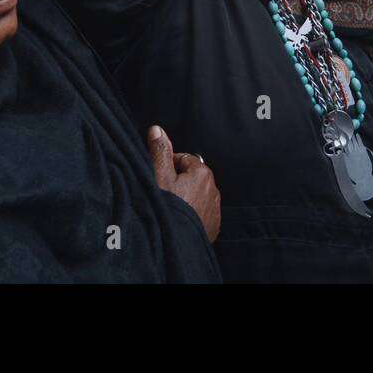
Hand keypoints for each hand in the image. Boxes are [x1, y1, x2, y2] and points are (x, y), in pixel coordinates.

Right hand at [148, 125, 220, 241]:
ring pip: (196, 194)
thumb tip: (157, 129)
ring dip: (185, 197)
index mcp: (202, 172)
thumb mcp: (159, 177)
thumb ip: (159, 151)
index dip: (167, 167)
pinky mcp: (214, 224)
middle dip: (177, 182)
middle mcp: (213, 188)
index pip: (182, 159)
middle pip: (190, 176)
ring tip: (171, 208)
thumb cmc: (168, 209)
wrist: (178, 243)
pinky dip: (192, 212)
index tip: (160, 179)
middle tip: (164, 194)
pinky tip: (180, 218)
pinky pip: (201, 211)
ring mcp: (215, 208)